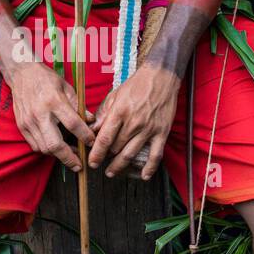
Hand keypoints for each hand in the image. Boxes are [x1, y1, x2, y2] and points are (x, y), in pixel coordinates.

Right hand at [9, 62, 94, 171]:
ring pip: (44, 148)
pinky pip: (35, 145)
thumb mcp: (67, 87)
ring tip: (70, 156)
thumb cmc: (46, 79)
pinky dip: (46, 150)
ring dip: (58, 156)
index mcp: (54, 101)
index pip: (73, 124)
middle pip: (55, 144)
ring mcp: (29, 122)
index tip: (92, 143)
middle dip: (69, 158)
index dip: (85, 136)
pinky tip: (55, 148)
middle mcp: (40, 114)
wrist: (22, 73)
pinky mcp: (22, 126)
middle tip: (79, 164)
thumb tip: (91, 122)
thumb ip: (78, 106)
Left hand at [87, 64, 180, 178]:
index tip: (91, 161)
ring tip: (111, 172)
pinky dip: (150, 168)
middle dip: (106, 158)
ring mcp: (149, 129)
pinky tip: (144, 176)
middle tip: (99, 164)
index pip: (104, 138)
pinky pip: (155, 154)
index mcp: (120, 112)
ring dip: (120, 165)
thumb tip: (93, 129)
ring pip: (131, 154)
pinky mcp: (162, 132)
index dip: (96, 153)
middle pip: (116, 148)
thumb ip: (104, 113)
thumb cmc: (137, 85)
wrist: (162, 77)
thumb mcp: (115, 95)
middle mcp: (134, 122)